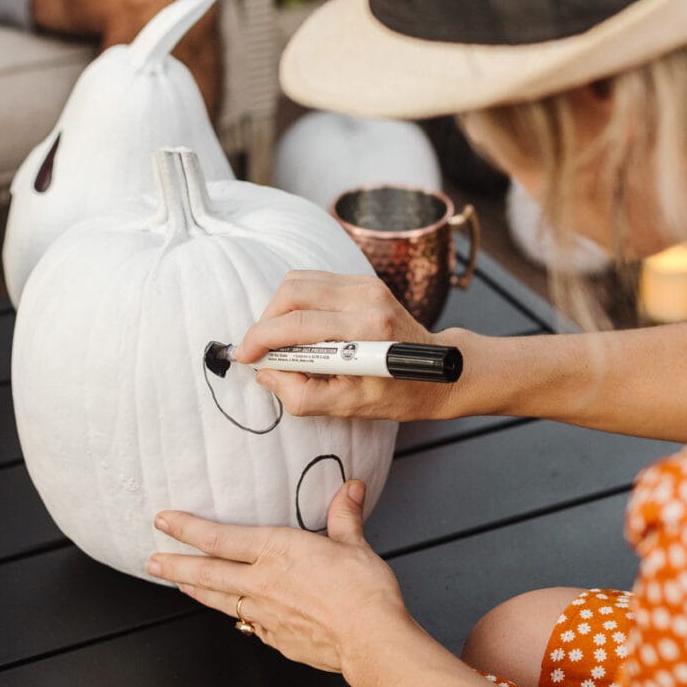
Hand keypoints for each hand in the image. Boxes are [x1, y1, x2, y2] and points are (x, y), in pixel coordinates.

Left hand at [147, 479, 409, 678]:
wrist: (370, 641)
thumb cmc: (364, 592)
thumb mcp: (354, 545)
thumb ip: (344, 516)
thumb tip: (349, 488)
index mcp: (276, 552)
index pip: (218, 537)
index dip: (186, 528)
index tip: (162, 520)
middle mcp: (261, 582)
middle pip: (206, 573)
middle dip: (175, 566)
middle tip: (151, 562)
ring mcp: (265, 614)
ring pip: (220, 601)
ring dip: (195, 591)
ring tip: (178, 585)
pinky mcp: (277, 639)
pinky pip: (249, 625)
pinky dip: (237, 617)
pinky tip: (234, 616)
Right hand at [231, 269, 457, 423]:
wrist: (441, 370)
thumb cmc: (399, 393)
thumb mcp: (349, 406)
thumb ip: (302, 395)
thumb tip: (266, 375)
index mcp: (366, 332)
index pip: (297, 324)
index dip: (261, 338)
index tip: (244, 356)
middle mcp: (367, 300)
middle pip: (292, 292)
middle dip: (265, 321)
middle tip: (261, 349)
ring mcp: (367, 285)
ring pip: (298, 281)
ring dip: (278, 309)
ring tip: (279, 339)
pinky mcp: (366, 280)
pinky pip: (314, 281)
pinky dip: (296, 301)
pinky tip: (300, 327)